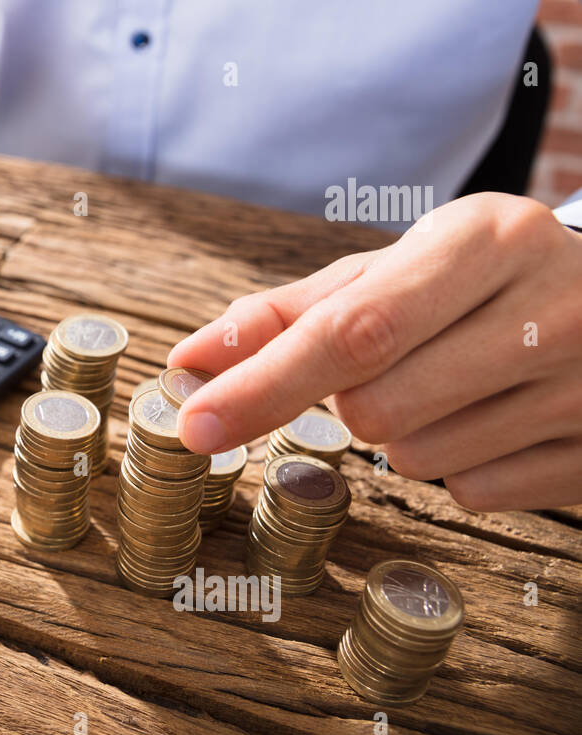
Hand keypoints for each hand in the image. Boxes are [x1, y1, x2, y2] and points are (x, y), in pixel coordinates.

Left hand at [168, 193, 581, 511]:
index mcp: (488, 241)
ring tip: (461, 382)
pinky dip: (463, 465)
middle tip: (400, 362)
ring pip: (422, 460)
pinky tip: (500, 416)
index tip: (196, 420)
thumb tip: (188, 362)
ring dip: (408, 434)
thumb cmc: (480, 281)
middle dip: (355, 399)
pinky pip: (476, 493)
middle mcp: (551, 310)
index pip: (355, 330)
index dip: (265, 383)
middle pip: (377, 408)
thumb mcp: (397, 269)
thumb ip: (289, 314)